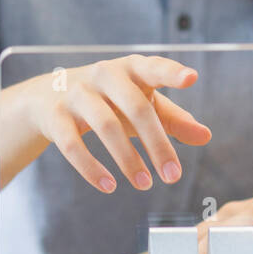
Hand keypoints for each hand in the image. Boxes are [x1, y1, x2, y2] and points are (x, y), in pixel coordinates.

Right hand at [25, 53, 210, 193]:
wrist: (46, 97)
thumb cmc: (107, 99)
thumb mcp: (140, 103)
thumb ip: (173, 119)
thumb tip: (206, 136)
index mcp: (130, 69)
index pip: (153, 67)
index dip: (171, 72)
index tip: (191, 78)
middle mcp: (103, 75)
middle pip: (135, 107)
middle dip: (157, 143)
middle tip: (174, 176)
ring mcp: (77, 94)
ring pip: (106, 126)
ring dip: (128, 159)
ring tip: (145, 185)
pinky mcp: (55, 116)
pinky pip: (72, 145)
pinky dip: (91, 168)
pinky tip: (109, 186)